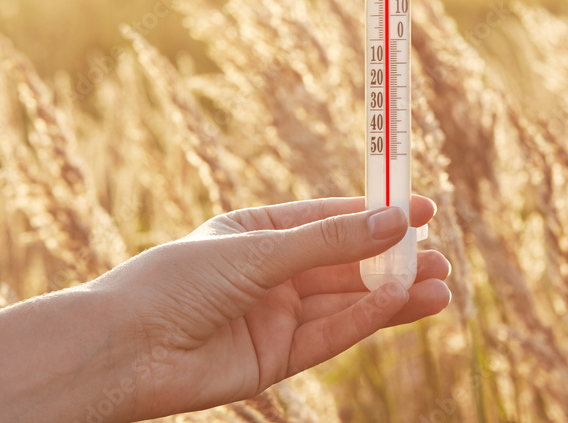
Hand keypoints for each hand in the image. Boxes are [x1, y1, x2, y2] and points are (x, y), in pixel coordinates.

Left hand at [92, 195, 450, 417]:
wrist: (126, 349)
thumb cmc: (178, 281)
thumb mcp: (259, 250)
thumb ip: (328, 242)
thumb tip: (394, 221)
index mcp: (257, 232)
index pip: (328, 219)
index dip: (376, 214)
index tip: (423, 207)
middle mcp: (269, 273)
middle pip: (344, 264)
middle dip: (392, 261)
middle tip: (441, 257)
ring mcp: (274, 317)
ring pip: (345, 302)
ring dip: (391, 294)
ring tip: (440, 286)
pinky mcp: (276, 359)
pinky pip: (330, 335)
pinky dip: (365, 320)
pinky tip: (400, 304)